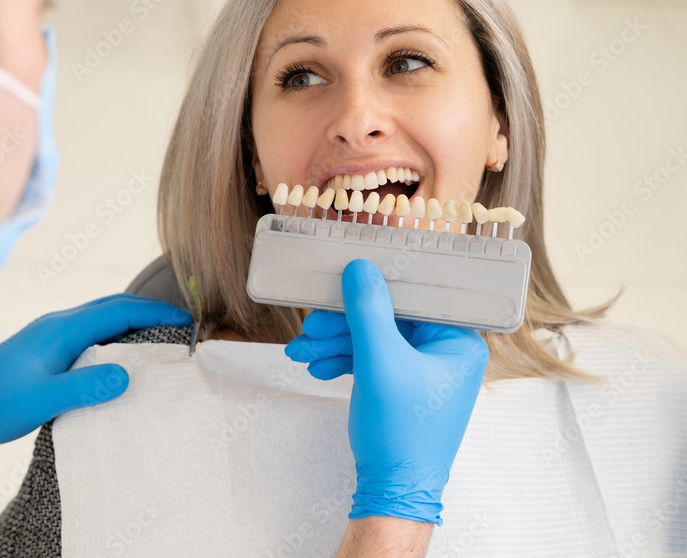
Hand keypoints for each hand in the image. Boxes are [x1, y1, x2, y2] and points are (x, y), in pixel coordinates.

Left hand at [0, 294, 192, 449]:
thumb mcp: (41, 400)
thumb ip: (85, 388)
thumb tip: (126, 377)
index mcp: (60, 330)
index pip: (117, 311)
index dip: (154, 313)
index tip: (185, 321)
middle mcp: (57, 324)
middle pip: (113, 307)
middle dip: (149, 312)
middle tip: (181, 327)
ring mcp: (51, 335)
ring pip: (101, 318)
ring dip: (132, 322)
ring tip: (161, 340)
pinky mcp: (46, 348)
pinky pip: (90, 333)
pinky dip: (115, 336)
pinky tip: (122, 358)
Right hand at [284, 260, 487, 524]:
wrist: (392, 491)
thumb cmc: (401, 433)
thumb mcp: (381, 362)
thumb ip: (369, 310)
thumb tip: (361, 269)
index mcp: (459, 341)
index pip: (416, 297)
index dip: (377, 286)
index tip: (343, 279)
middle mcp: (446, 352)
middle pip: (388, 318)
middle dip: (344, 324)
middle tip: (310, 325)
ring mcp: (424, 370)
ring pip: (374, 339)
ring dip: (336, 343)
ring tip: (302, 351)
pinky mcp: (402, 385)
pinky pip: (372, 359)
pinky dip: (344, 360)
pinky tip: (317, 367)